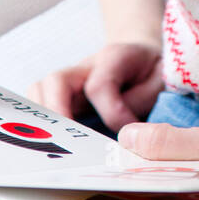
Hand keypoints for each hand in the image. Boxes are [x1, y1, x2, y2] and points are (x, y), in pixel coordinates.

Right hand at [27, 41, 163, 130]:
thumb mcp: (160, 79)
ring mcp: (71, 81)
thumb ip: (141, 99)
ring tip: (53, 143)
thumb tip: (121, 129)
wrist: (144, 56)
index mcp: (113, 58)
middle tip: (67, 141)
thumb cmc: (153, 70)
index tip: (128, 132)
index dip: (112, 112)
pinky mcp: (64, 96)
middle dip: (57, 111)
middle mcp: (85, 67)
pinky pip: (40, 103)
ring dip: (41, 117)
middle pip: (56, 81)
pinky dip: (38, 121)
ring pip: (40, 90)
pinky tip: (49, 142)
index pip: (99, 85)